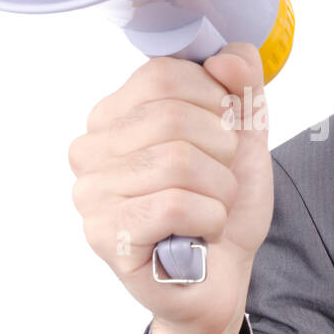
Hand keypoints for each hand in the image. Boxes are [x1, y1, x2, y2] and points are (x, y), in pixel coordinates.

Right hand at [68, 43, 272, 333]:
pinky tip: (200, 232)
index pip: (162, 73)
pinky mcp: (104, 234)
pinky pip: (173, 204)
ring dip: (219, 189)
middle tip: (220, 181)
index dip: (213, 99)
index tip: (224, 134)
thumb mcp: (243, 133)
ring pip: (176, 161)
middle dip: (221, 151)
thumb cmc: (220, 203)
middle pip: (171, 116)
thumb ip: (242, 84)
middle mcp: (89, 149)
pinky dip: (208, 217)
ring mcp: (90, 193)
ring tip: (212, 208)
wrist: (223, 275)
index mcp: (114, 114)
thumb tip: (226, 58)